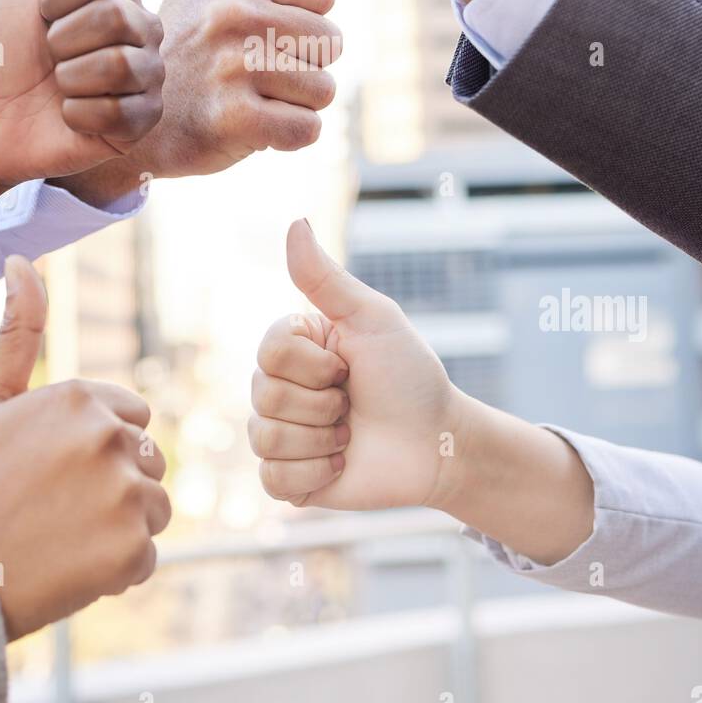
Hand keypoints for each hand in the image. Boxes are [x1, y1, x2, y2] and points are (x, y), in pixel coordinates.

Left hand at [0, 0, 164, 186]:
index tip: (39, 16)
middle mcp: (140, 28)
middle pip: (119, 19)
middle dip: (64, 42)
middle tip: (48, 57)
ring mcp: (145, 75)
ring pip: (121, 65)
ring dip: (70, 81)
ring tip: (59, 88)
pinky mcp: (142, 121)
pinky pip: (124, 111)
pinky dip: (82, 115)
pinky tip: (71, 117)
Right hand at [0, 256, 169, 640]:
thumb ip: (18, 330)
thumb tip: (22, 260)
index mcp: (82, 397)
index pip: (134, 418)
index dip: (99, 447)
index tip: (55, 470)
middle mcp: (110, 436)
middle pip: (149, 460)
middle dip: (115, 484)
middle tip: (57, 508)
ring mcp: (125, 492)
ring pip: (155, 506)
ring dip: (122, 526)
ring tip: (65, 536)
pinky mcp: (133, 547)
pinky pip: (148, 555)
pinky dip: (119, 569)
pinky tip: (74, 566)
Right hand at [61, 0, 341, 201]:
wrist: (128, 116)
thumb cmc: (180, 36)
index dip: (300, 19)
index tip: (256, 32)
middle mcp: (232, 12)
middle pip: (331, 43)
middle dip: (303, 64)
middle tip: (253, 72)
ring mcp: (232, 68)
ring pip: (324, 89)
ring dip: (297, 103)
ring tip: (252, 97)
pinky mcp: (236, 120)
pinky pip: (308, 130)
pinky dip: (288, 137)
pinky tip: (252, 128)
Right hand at [249, 219, 465, 509]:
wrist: (438, 442)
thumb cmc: (409, 374)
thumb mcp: (372, 318)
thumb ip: (326, 277)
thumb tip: (295, 221)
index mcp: (293, 346)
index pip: (269, 351)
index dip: (314, 365)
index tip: (349, 364)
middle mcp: (279, 386)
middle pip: (263, 395)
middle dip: (323, 403)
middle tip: (353, 402)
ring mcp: (281, 432)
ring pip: (265, 438)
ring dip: (321, 438)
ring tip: (348, 434)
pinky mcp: (289, 478)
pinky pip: (271, 480)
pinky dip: (313, 474)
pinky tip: (339, 463)